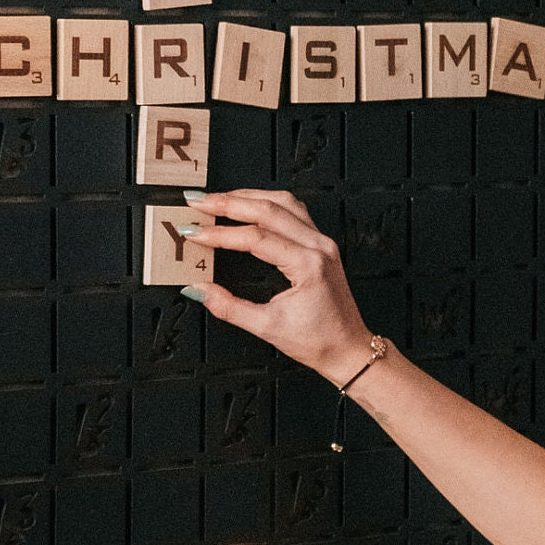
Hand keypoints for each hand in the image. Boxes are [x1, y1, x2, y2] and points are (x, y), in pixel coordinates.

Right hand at [180, 188, 374, 381]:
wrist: (349, 348)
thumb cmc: (318, 341)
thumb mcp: (268, 327)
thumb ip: (229, 307)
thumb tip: (199, 289)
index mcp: (308, 265)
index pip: (256, 237)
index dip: (221, 234)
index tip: (195, 233)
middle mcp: (318, 246)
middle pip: (268, 209)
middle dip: (228, 203)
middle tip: (199, 202)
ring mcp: (322, 241)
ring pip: (282, 202)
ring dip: (248, 196)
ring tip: (218, 199)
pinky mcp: (321, 243)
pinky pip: (294, 210)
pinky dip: (267, 202)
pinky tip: (249, 203)